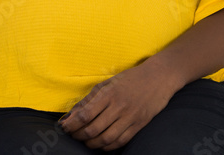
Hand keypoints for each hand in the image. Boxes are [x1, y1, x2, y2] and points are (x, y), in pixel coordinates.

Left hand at [58, 61, 180, 149]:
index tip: (65, 126)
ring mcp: (130, 117)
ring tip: (85, 140)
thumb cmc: (130, 79)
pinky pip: (121, 141)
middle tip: (72, 134)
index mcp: (109, 94)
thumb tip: (71, 114)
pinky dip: (108, 146)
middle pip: (94, 129)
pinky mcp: (139, 125)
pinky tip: (101, 144)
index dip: (72, 124)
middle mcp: (119, 107)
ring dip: (92, 143)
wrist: (158, 78)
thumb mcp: (107, 83)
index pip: (85, 114)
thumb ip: (89, 99)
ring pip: (106, 138)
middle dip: (79, 135)